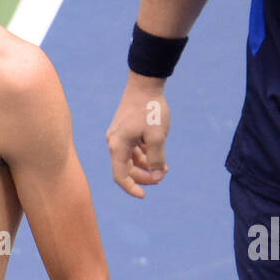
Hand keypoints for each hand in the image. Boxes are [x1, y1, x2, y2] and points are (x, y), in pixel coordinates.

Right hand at [106, 74, 170, 197]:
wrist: (145, 84)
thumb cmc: (150, 109)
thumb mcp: (157, 137)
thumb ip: (156, 159)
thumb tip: (158, 176)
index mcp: (118, 146)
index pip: (120, 176)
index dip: (131, 188)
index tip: (144, 195)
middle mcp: (115, 143)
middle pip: (126, 169)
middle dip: (144, 176)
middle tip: (163, 176)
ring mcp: (119, 136)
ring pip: (131, 159)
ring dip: (146, 166)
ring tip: (165, 167)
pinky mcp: (125, 130)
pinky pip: (133, 149)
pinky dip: (145, 155)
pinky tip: (158, 154)